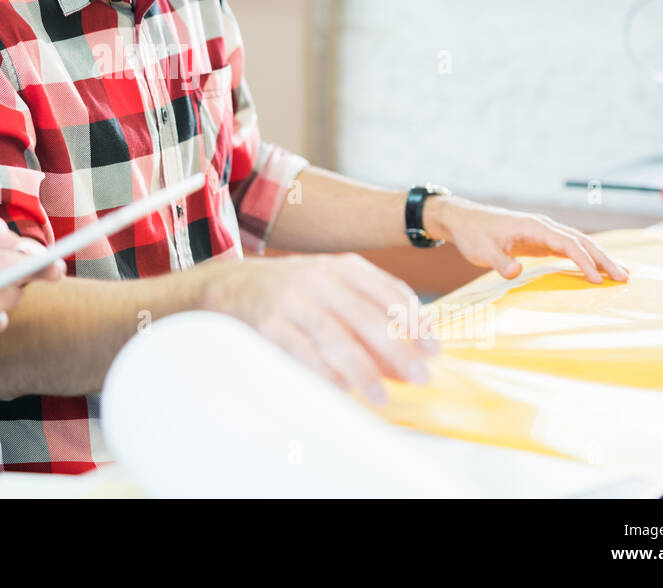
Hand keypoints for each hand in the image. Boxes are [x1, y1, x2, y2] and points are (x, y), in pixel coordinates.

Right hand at [202, 254, 439, 404]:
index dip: (415, 321)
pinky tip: (341, 391)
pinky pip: (300, 352)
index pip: (388, 291)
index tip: (434, 350)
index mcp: (342, 266)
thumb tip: (409, 360)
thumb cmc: (292, 293)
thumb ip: (370, 316)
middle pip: (366, 316)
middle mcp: (318, 278)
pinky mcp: (267, 324)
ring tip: (383, 396)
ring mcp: (291, 300)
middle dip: (397, 349)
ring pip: (334, 337)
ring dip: (363, 370)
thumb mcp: (332, 289)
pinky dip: (323, 373)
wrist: (228, 286)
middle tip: (420, 377)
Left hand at [424, 195, 629, 283]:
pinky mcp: (540, 240)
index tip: (597, 279)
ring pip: (578, 243)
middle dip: (603, 258)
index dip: (584, 261)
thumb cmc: (472, 233)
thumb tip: (515, 272)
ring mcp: (544, 232)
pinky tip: (596, 270)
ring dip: (599, 258)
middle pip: (581, 241)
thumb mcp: (481, 250)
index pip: (567, 243)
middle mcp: (544, 226)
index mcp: (534, 226)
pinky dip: (585, 258)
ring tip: (620, 274)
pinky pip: (568, 248)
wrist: (462, 218)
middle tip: (624, 278)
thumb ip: (499, 261)